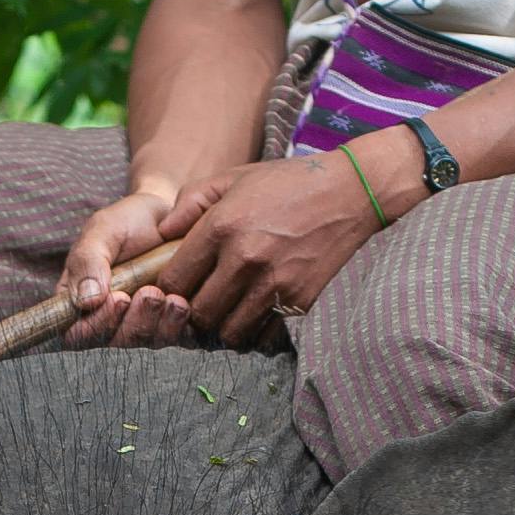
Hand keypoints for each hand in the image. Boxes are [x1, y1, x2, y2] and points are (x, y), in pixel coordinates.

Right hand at [62, 180, 223, 347]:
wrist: (171, 213)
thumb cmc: (129, 220)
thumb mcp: (102, 230)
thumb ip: (88, 261)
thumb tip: (86, 301)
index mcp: (81, 301)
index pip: (77, 334)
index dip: (95, 327)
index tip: (118, 298)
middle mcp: (109, 318)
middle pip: (114, 342)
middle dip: (134, 322)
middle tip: (151, 292)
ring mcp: (142, 324)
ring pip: (146, 342)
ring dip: (160, 324)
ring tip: (173, 298)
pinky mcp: (172, 324)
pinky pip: (176, 338)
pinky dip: (180, 326)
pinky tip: (185, 304)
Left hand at [154, 147, 386, 346]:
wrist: (352, 192)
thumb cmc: (288, 183)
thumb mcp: (234, 178)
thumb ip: (191, 202)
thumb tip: (161, 234)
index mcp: (222, 226)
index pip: (174, 281)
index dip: (169, 290)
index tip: (177, 288)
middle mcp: (245, 258)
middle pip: (198, 314)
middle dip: (195, 313)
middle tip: (201, 304)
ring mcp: (274, 283)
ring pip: (229, 332)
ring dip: (225, 326)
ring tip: (228, 311)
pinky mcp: (299, 300)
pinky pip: (263, 335)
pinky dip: (256, 332)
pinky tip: (257, 314)